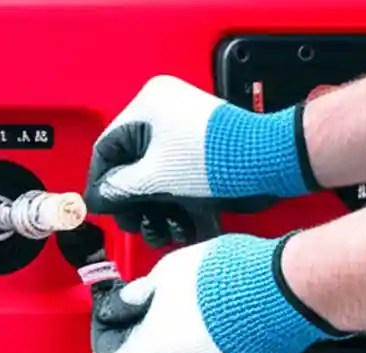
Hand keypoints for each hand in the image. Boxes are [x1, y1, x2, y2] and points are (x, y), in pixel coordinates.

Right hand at [83, 76, 318, 246]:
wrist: (268, 162)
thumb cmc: (216, 158)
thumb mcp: (154, 179)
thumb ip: (118, 191)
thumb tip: (97, 200)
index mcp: (147, 105)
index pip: (107, 148)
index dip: (102, 184)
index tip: (104, 211)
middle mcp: (165, 113)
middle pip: (132, 167)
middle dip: (136, 204)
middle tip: (137, 226)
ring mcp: (186, 132)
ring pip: (157, 177)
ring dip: (158, 211)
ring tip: (164, 233)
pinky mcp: (204, 152)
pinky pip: (180, 179)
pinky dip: (179, 204)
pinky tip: (184, 227)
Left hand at [90, 232, 344, 352]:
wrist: (282, 293)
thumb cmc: (222, 283)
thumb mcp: (166, 273)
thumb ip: (142, 293)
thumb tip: (132, 300)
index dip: (108, 327)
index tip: (117, 310)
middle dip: (148, 333)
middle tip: (160, 303)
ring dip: (182, 344)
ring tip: (197, 310)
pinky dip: (211, 352)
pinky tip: (222, 324)